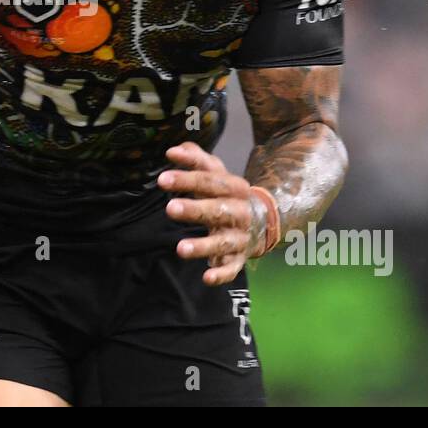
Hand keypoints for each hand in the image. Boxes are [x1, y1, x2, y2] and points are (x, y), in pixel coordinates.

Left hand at [158, 141, 267, 286]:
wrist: (265, 221)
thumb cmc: (228, 194)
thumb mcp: (217, 174)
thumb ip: (196, 159)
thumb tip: (173, 150)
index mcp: (235, 187)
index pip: (210, 181)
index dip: (187, 179)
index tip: (162, 179)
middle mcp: (240, 212)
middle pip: (218, 210)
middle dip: (195, 210)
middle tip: (169, 208)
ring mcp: (240, 237)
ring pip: (223, 242)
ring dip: (203, 246)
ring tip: (180, 248)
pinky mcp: (239, 259)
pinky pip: (232, 268)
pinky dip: (221, 274)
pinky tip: (206, 277)